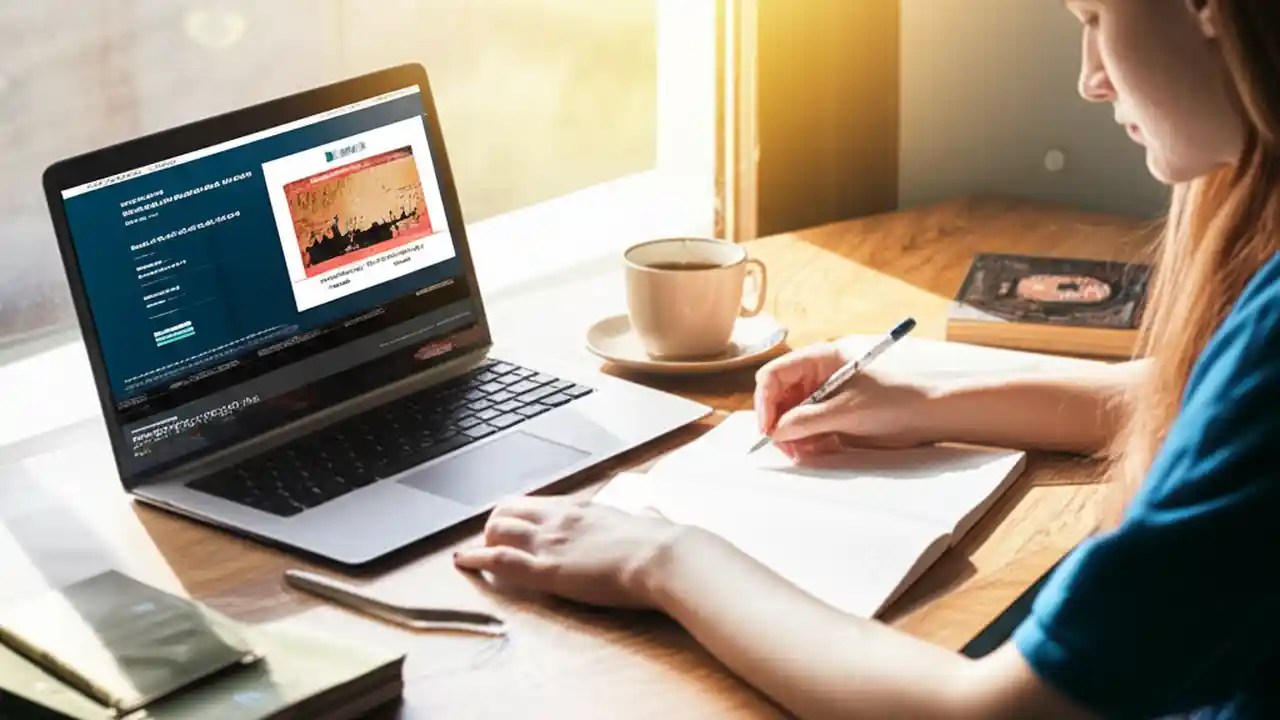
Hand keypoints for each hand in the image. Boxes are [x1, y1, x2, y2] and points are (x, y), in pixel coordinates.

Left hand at [453, 495, 686, 608]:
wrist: (663, 557)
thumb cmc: (660, 542)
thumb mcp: (648, 520)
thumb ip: (643, 517)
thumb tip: (651, 514)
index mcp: (582, 508)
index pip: (536, 503)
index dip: (518, 514)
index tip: (512, 522)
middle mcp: (558, 518)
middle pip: (508, 511)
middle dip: (494, 526)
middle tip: (489, 541)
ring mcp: (550, 542)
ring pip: (498, 530)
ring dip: (483, 541)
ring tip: (475, 554)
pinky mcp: (547, 569)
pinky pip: (501, 561)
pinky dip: (477, 560)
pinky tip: (464, 562)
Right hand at [753, 342, 935, 460]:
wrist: (931, 415)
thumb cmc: (895, 400)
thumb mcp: (847, 411)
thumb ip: (808, 420)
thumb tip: (777, 430)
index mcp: (820, 358)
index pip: (775, 374)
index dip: (766, 401)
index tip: (769, 428)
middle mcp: (819, 374)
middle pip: (780, 397)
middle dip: (780, 423)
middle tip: (786, 447)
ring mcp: (826, 396)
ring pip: (793, 416)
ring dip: (794, 436)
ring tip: (805, 452)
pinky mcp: (835, 416)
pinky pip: (810, 429)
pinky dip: (809, 442)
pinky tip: (820, 450)